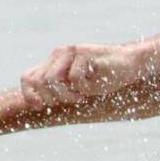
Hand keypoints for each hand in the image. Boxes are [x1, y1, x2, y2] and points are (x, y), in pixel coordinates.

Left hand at [20, 43, 140, 107]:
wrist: (131, 63)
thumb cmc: (105, 77)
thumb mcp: (79, 86)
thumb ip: (61, 89)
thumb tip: (41, 105)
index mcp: (54, 60)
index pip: (28, 77)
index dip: (30, 95)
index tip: (40, 108)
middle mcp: (59, 53)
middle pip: (40, 82)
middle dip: (52, 99)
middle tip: (70, 102)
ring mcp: (72, 52)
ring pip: (53, 80)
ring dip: (67, 94)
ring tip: (81, 96)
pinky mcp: (85, 54)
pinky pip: (75, 78)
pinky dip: (83, 88)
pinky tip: (94, 87)